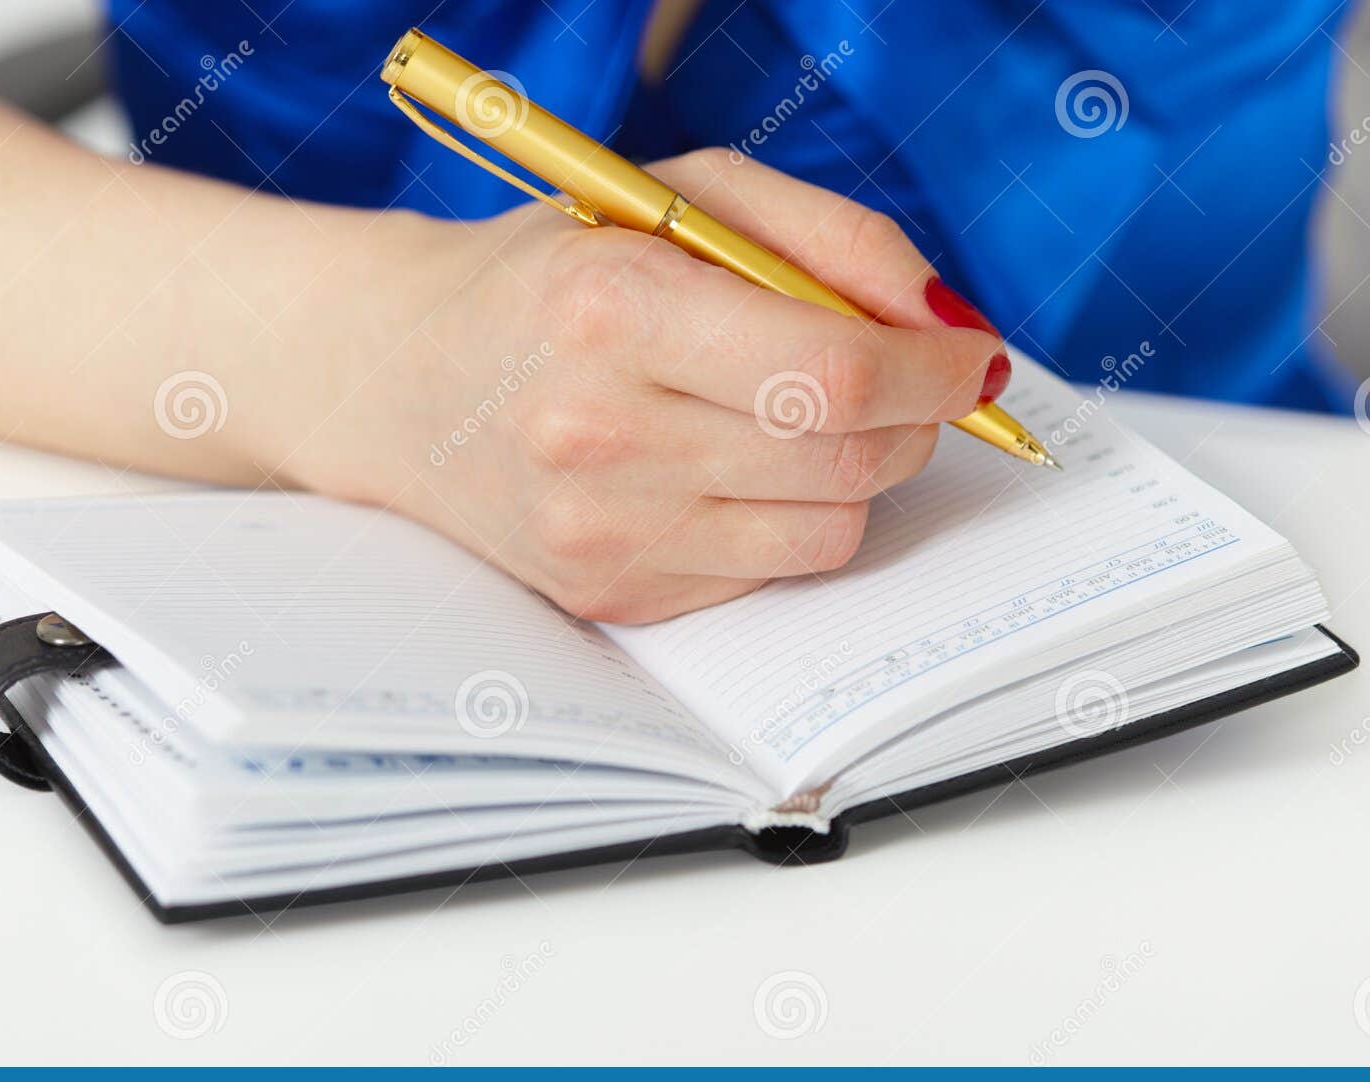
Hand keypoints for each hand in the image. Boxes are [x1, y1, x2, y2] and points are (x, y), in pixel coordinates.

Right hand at [279, 151, 1005, 622]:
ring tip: (803, 420)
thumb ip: (827, 234)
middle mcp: (599, 435)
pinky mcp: (613, 594)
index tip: (968, 357)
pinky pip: (770, 570)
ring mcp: (602, 532)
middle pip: (846, 457)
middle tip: (903, 380)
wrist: (401, 380)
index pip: (829, 373)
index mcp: (611, 311)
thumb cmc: (553, 275)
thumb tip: (944, 320)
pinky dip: (787, 516)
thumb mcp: (676, 199)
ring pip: (827, 530)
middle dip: (915, 418)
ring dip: (858, 472)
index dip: (933, 369)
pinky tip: (728, 467)